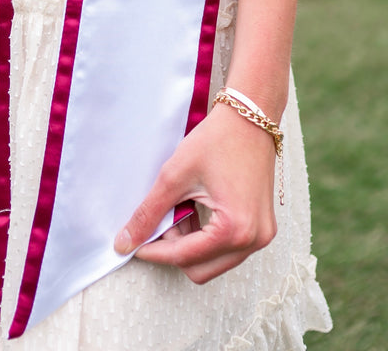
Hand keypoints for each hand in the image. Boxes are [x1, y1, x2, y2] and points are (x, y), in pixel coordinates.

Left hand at [114, 102, 276, 283]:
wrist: (249, 117)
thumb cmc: (217, 139)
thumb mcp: (175, 175)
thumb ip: (149, 212)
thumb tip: (125, 242)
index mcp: (235, 229)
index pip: (185, 257)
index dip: (154, 251)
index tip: (133, 244)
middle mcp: (254, 240)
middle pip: (200, 269)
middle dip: (174, 250)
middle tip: (159, 223)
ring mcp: (261, 236)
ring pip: (214, 261)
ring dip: (190, 244)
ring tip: (177, 211)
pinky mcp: (262, 227)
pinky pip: (228, 248)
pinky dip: (206, 238)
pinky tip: (193, 211)